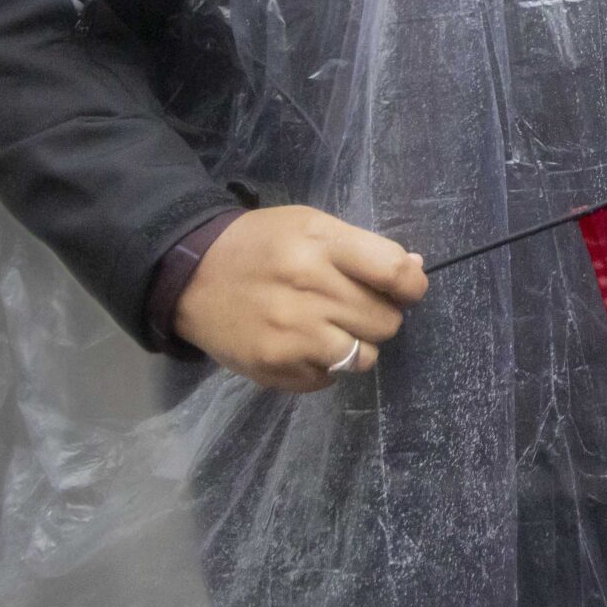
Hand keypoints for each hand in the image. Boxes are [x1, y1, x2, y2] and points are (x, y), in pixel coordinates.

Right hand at [173, 206, 429, 392]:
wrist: (191, 274)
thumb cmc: (262, 244)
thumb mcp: (312, 227)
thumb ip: (364, 250)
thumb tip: (415, 271)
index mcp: (322, 246)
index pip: (394, 273)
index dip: (412, 285)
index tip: (406, 289)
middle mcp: (309, 289)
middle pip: (386, 321)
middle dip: (380, 315)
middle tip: (356, 306)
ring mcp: (291, 334)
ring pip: (364, 357)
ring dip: (357, 345)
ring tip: (332, 329)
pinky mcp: (274, 367)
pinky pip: (328, 379)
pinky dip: (324, 366)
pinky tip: (304, 345)